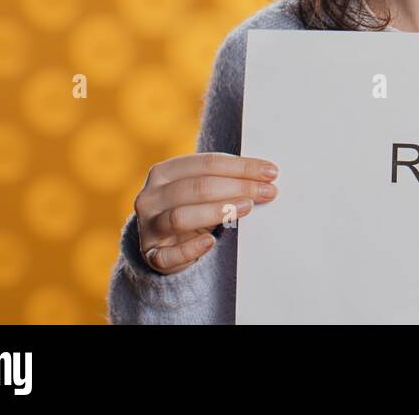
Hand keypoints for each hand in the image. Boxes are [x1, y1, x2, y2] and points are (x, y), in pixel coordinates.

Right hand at [133, 152, 279, 274]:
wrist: (164, 244)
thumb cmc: (191, 209)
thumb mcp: (202, 190)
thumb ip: (226, 180)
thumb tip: (267, 177)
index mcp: (164, 173)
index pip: (206, 164)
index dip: (241, 167)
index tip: (271, 172)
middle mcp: (151, 197)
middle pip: (196, 187)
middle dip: (237, 187)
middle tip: (267, 192)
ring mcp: (148, 227)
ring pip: (180, 216)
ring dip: (217, 211)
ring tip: (246, 207)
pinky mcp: (151, 255)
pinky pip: (167, 255)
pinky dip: (190, 249)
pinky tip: (210, 242)